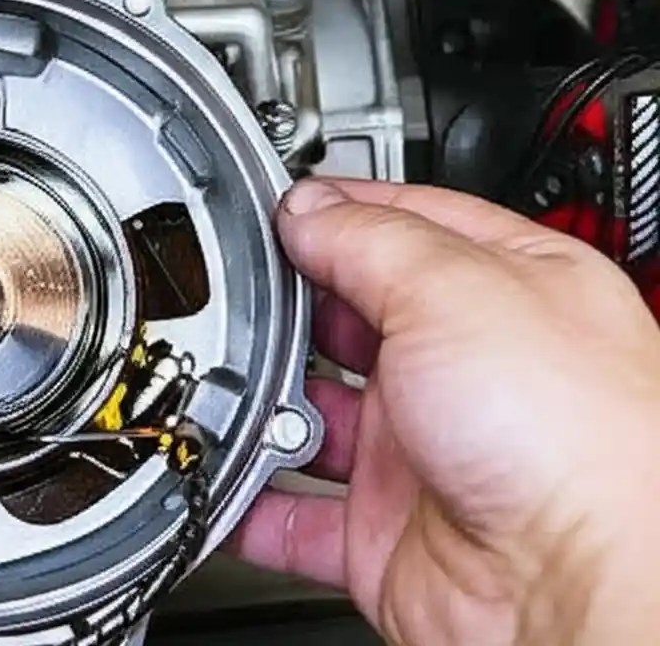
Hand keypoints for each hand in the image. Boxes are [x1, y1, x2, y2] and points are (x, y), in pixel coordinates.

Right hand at [231, 179, 659, 643]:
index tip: (270, 209)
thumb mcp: (456, 290)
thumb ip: (369, 241)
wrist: (579, 592)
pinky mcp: (382, 530)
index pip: (404, 228)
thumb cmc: (574, 441)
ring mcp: (421, 452)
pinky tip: (221, 477)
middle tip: (236, 299)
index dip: (335, 213)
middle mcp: (464, 371)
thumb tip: (307, 210)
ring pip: (310, 418)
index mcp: (504, 293)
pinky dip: (248, 503)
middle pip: (346, 321)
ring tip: (225, 389)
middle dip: (285, 312)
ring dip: (261, 408)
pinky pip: (291, 515)